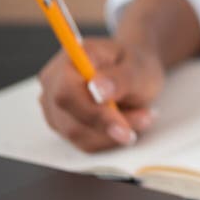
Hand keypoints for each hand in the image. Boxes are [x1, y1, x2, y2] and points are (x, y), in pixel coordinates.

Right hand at [38, 37, 164, 151]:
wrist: (135, 70)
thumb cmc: (135, 66)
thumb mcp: (139, 68)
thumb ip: (119, 78)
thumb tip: (97, 89)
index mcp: (72, 58)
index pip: (67, 92)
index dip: (93, 112)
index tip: (122, 125)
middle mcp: (54, 81)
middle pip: (69, 119)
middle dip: (110, 126)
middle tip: (146, 118)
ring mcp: (53, 104)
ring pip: (78, 134)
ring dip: (113, 133)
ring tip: (143, 116)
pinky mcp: (61, 123)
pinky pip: (84, 141)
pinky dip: (109, 137)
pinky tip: (127, 122)